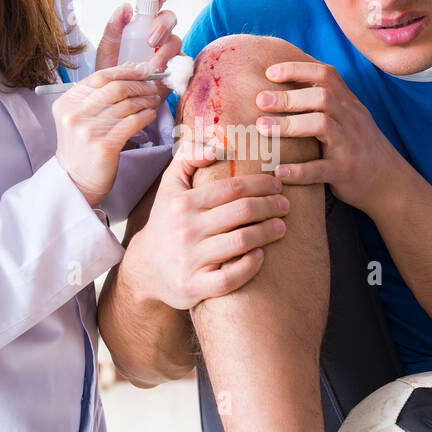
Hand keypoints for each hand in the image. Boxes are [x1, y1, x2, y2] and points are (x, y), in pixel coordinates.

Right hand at [53, 64, 163, 206]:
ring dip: (146, 100)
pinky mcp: (104, 145)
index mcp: (67, 102)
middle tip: (153, 87)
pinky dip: (146, 115)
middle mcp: (75, 114)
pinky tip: (150, 115)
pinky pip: (133, 122)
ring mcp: (89, 130)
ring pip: (128, 104)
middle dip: (140, 85)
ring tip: (154, 100)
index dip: (126, 71)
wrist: (75, 180)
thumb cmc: (83, 146)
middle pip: (116, 88)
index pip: (100, 76)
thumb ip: (101, 92)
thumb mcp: (82, 116)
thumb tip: (132, 67)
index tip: (144, 70)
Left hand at [95, 0, 182, 100]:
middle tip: (150, 40)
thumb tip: (126, 6)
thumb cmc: (110, 72)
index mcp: (141, 25)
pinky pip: (183, 64)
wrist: (116, 100)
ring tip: (152, 65)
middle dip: (162, 26)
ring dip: (166, 51)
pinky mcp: (176, 71)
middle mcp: (158, 35)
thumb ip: (113, 27)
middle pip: (170, 19)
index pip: (154, 3)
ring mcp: (169, 53)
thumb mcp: (106, 49)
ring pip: (176, 41)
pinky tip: (165, 74)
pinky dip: (176, 67)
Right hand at [125, 136, 290, 309]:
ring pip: (241, 242)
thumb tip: (216, 144)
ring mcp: (189, 260)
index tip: (278, 184)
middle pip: (242, 211)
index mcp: (183, 202)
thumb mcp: (169, 185)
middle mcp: (185, 229)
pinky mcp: (193, 287)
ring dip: (268, 232)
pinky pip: (230, 278)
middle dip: (271, 206)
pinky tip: (261, 255)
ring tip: (282, 227)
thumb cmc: (167, 222)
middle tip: (286, 205)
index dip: (262, 184)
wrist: (146, 269)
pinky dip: (250, 266)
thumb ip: (188, 156)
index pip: (233, 187)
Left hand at [254, 61, 405, 213]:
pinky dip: (299, 170)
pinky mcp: (346, 172)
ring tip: (261, 128)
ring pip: (321, 125)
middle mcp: (350, 119)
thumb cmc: (358, 146)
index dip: (297, 68)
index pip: (325, 74)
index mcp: (348, 103)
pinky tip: (278, 171)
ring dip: (289, 125)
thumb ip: (325, 101)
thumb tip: (287, 82)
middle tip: (259, 100)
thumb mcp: (347, 117)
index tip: (270, 72)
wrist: (390, 181)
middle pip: (321, 96)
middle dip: (288, 96)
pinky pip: (321, 169)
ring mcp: (349, 145)